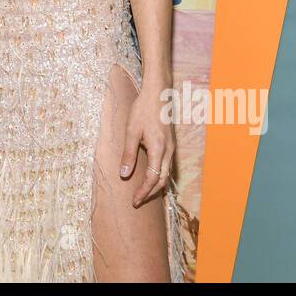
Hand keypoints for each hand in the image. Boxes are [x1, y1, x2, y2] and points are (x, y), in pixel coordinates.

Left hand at [121, 83, 175, 207]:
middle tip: (137, 201)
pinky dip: (159, 175)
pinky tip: (151, 176)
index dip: (143, 192)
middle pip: (162, 180)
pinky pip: (167, 165)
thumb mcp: (131, 131)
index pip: (153, 179)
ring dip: (156, 185)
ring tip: (143, 192)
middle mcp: (169, 151)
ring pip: (166, 173)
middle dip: (150, 193)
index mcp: (159, 149)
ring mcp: (171, 147)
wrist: (158, 93)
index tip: (134, 201)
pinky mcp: (170, 143)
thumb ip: (128, 154)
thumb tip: (124, 175)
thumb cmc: (143, 110)